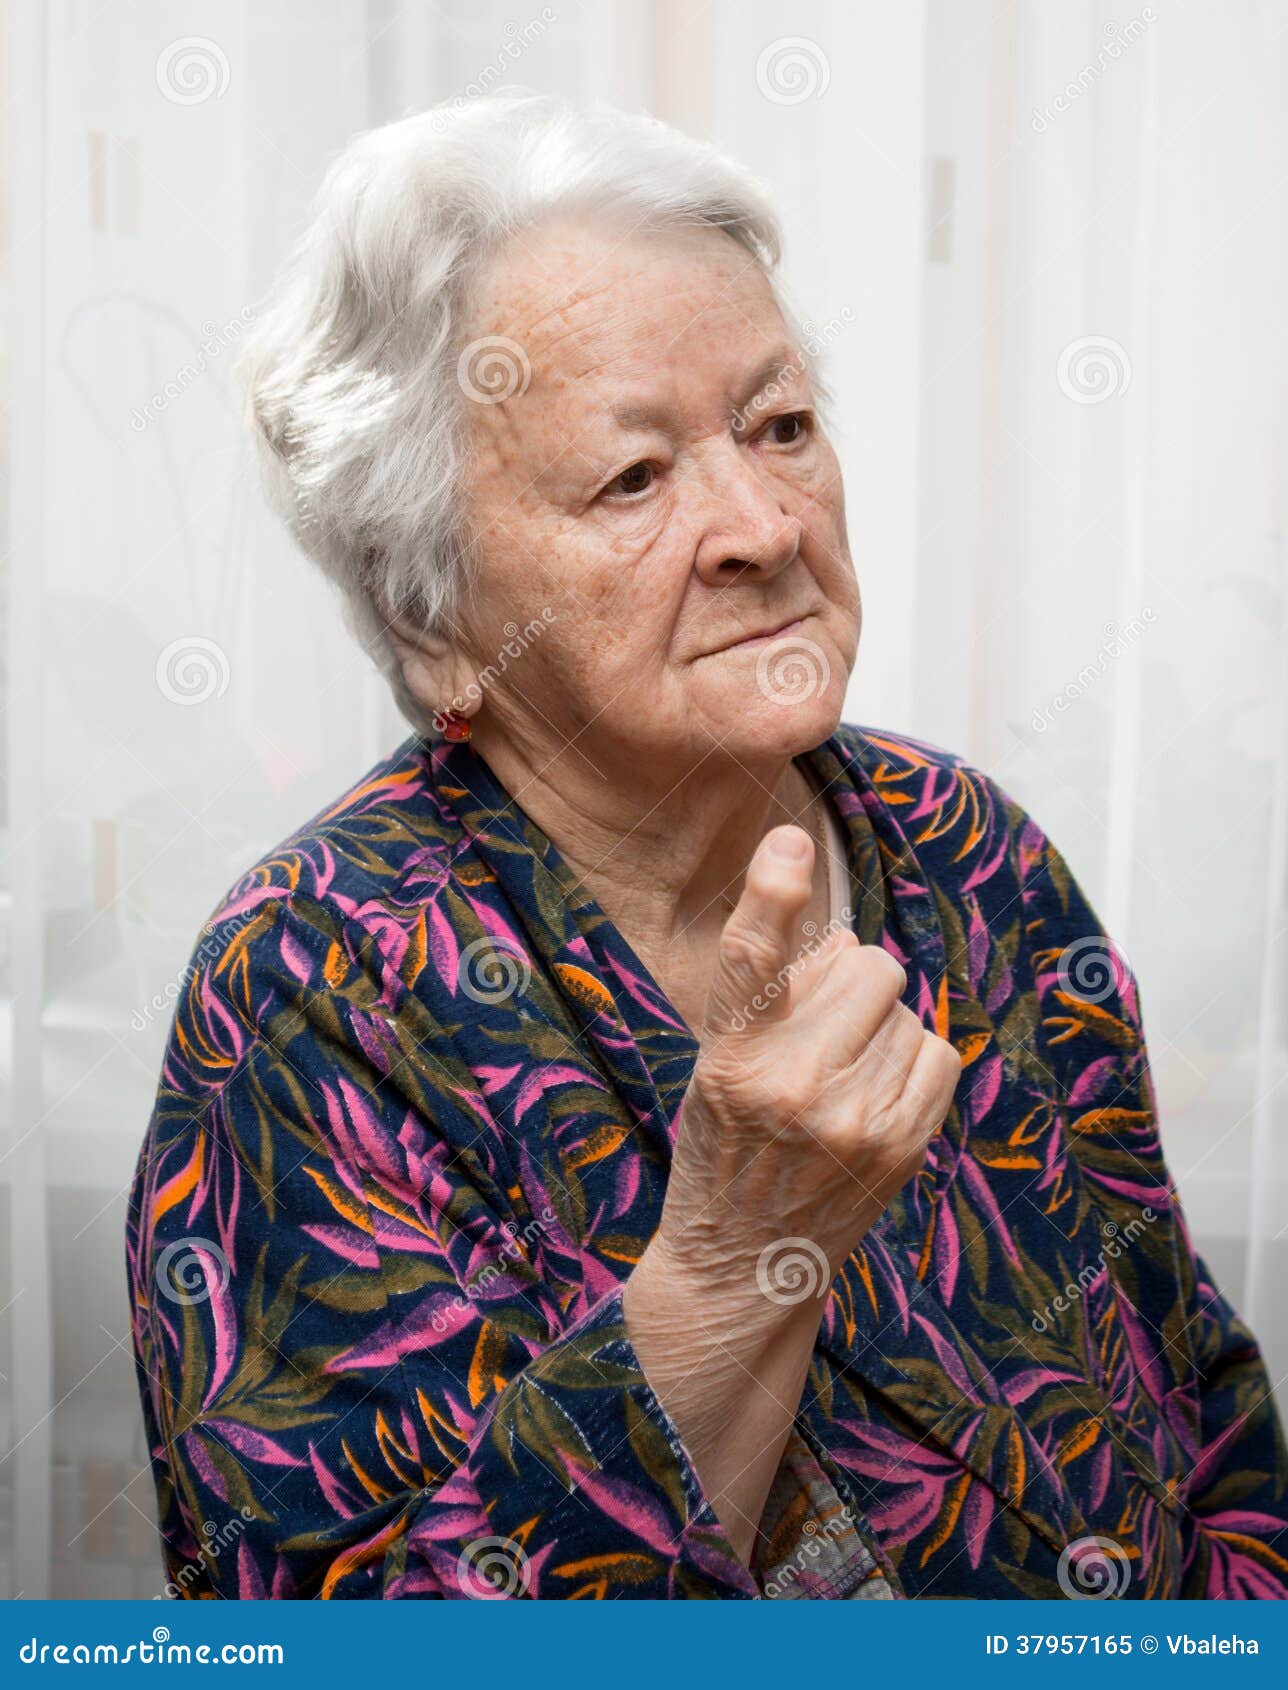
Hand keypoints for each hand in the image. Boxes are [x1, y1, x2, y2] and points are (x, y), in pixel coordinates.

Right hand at [650, 822, 960, 1310]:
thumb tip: (849, 938)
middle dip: (851, 982)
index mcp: (730, 1055)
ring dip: (879, 1028)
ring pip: (903, 1006)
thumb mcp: (717, 1064)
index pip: (750, 957)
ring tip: (839, 1080)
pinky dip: (914, 1062)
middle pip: (867, 963)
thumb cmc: (724, 1147)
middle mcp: (790, 1084)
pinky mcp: (901, 1145)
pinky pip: (937, 1051)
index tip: (788, 841)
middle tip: (819, 1032)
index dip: (770, 891)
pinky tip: (876, 1096)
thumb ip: (772, 996)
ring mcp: (853, 1119)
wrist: (745, 1264)